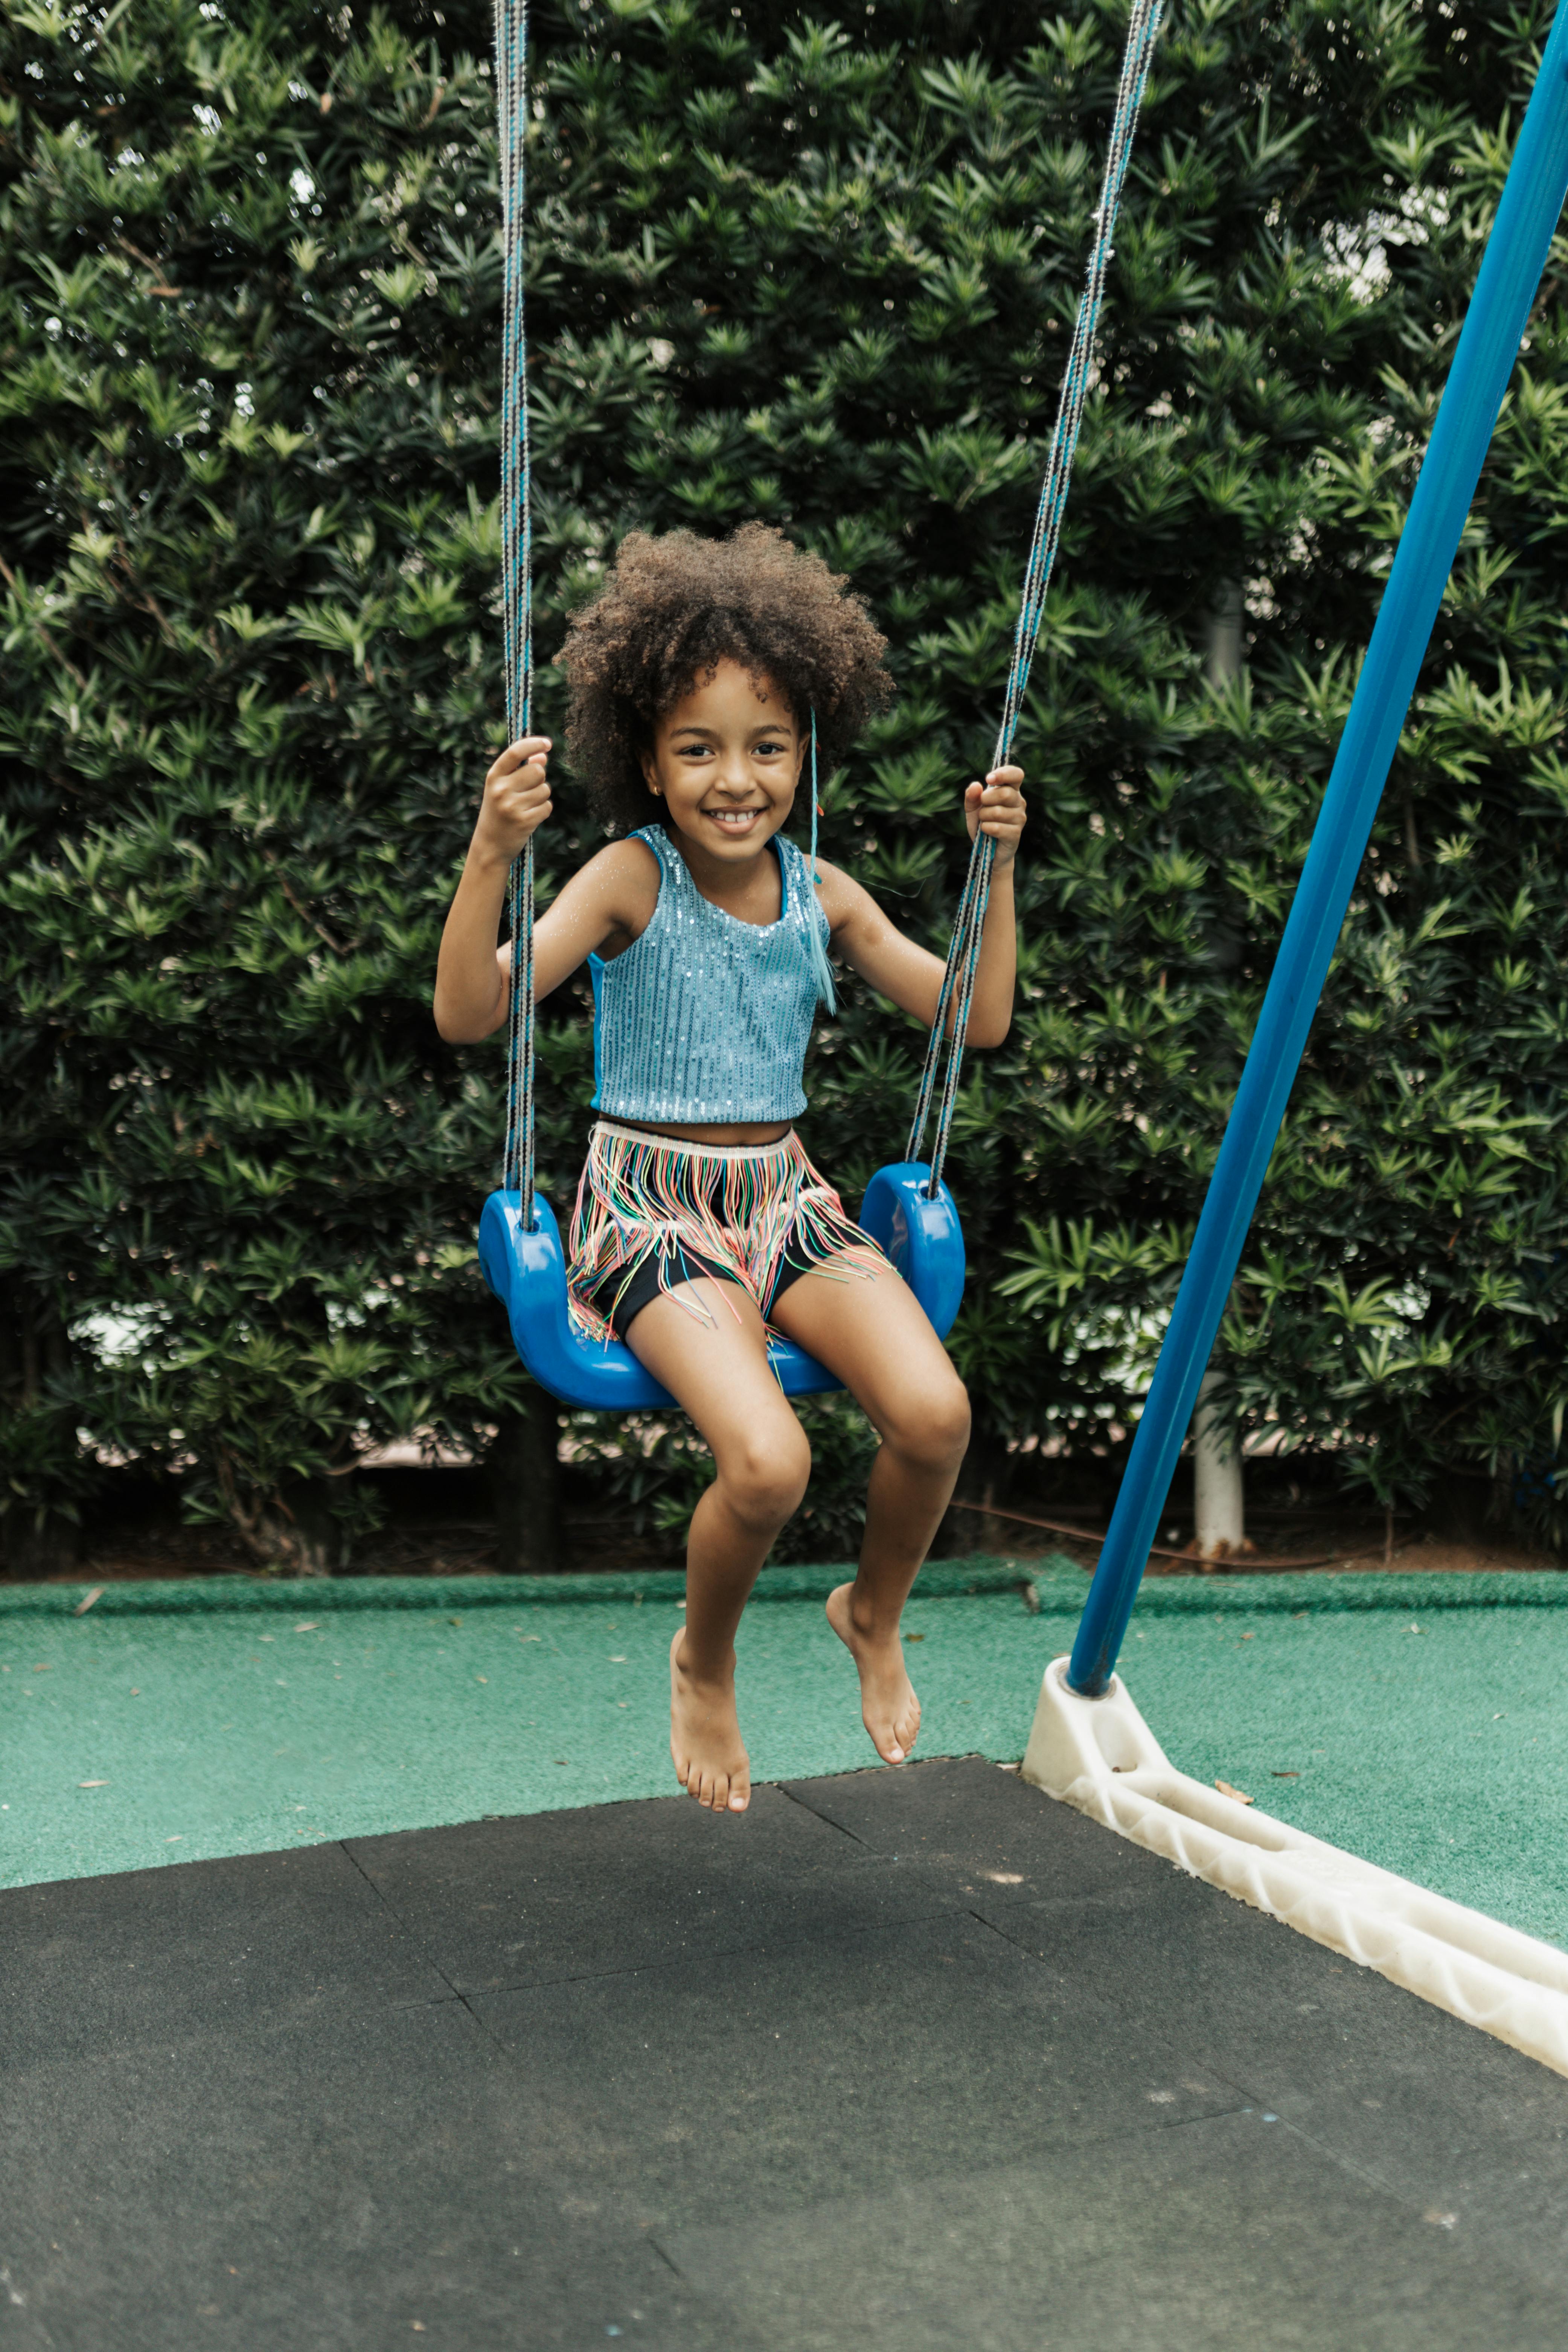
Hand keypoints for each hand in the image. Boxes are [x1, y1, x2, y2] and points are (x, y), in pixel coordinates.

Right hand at [474, 736, 552, 863]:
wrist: (490, 846)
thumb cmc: (499, 811)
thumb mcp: (503, 788)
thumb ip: (522, 769)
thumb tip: (543, 755)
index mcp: (493, 777)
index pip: (516, 752)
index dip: (534, 744)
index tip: (547, 744)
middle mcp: (501, 790)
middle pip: (538, 770)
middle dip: (539, 779)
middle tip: (528, 791)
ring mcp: (512, 806)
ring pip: (545, 789)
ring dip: (541, 797)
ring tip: (526, 806)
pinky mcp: (524, 821)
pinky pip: (547, 807)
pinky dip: (543, 811)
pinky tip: (530, 818)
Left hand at [964, 765, 1025, 866]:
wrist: (987, 851)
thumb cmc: (983, 824)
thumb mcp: (973, 809)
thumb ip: (972, 796)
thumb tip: (975, 785)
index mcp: (1011, 790)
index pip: (1016, 774)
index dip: (1003, 774)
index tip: (988, 779)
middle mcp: (1019, 802)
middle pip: (1005, 793)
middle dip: (986, 800)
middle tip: (982, 808)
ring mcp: (1020, 818)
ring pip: (997, 812)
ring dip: (983, 817)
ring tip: (984, 822)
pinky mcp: (1016, 834)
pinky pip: (996, 828)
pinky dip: (985, 829)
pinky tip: (987, 832)